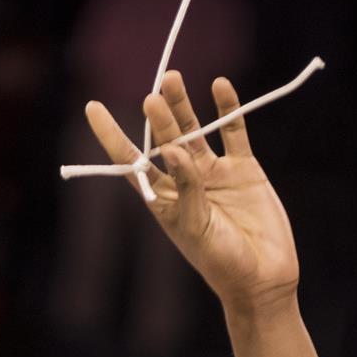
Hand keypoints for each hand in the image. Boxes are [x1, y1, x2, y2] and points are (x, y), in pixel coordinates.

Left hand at [84, 71, 299, 314]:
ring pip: (195, 130)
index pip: (131, 162)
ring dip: (184, 105)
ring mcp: (214, 172)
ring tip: (173, 78)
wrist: (263, 278)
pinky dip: (228, 109)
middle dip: (158, 116)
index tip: (92, 106)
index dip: (111, 135)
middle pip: (165, 139)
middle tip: (153, 94)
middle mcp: (185, 181)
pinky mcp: (244, 169)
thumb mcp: (195, 229)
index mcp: (163, 200)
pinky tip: (220, 86)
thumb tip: (172, 149)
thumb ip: (186, 189)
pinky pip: (233, 132)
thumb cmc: (221, 263)